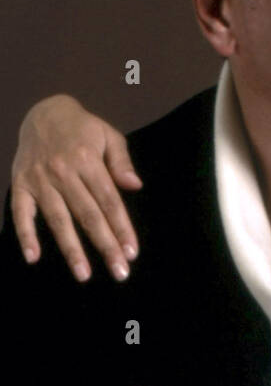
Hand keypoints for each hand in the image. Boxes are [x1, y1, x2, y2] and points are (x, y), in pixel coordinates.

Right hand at [11, 95, 141, 280]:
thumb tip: (135, 185)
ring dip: (71, 249)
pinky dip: (25, 235)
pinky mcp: (20, 184)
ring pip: (58, 219)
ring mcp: (40, 179)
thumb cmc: (82, 128)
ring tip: (84, 274)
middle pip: (88, 215)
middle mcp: (64, 171)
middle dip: (105, 245)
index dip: (121, 228)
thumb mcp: (108, 135)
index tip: (132, 252)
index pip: (109, 201)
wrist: (42, 111)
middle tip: (119, 272)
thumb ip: (121, 161)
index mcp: (88, 160)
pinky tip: (33, 257)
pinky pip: (21, 213)